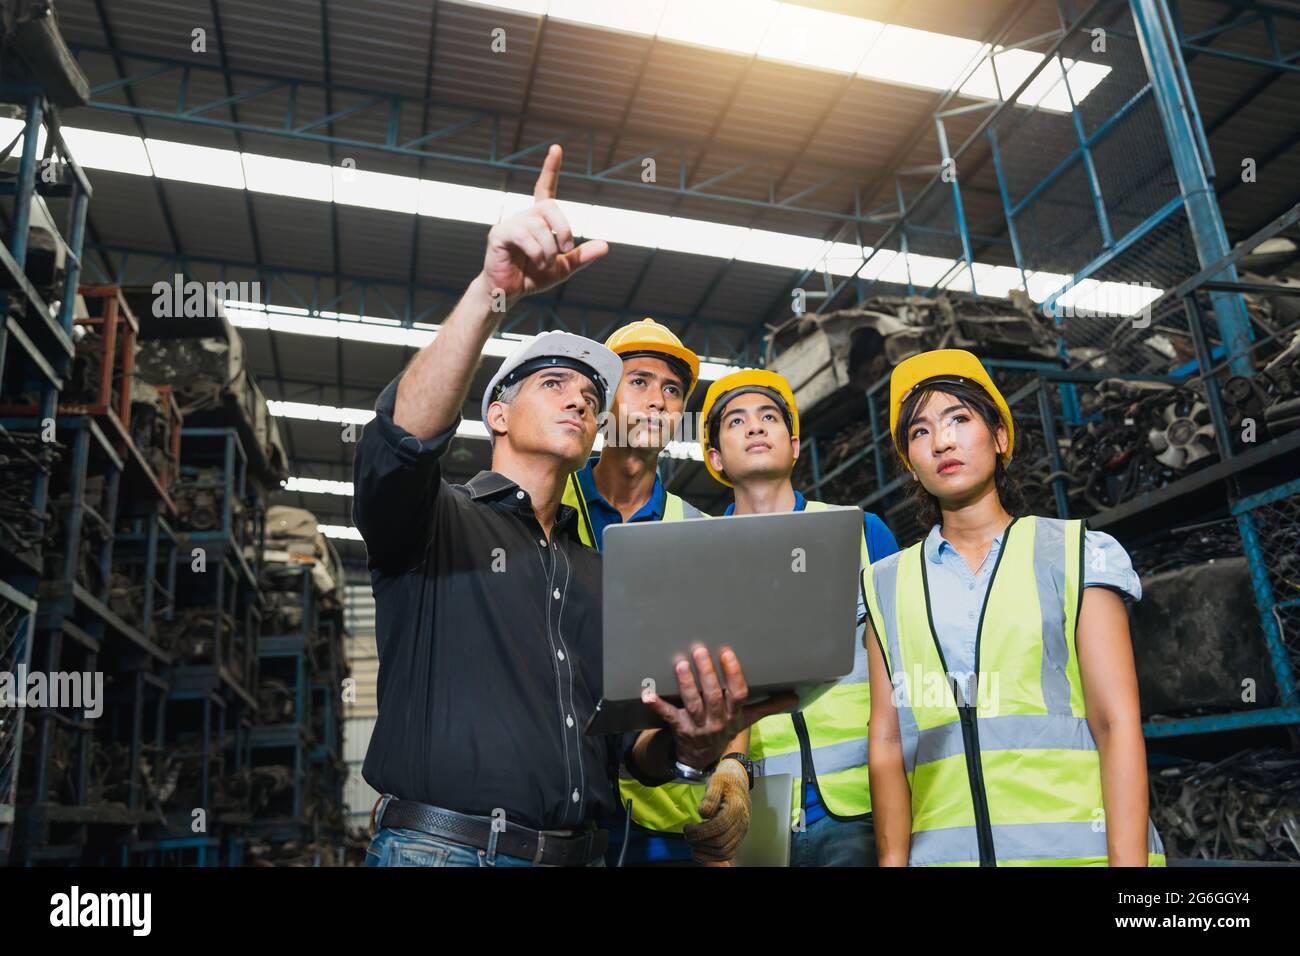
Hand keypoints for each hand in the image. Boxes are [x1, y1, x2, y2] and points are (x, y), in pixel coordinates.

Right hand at [480, 144, 607, 306]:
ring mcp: (510, 224)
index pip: (545, 188)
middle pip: (551, 206)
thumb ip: (581, 257)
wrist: (507, 293)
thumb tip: (605, 246)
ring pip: (539, 226)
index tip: (556, 148)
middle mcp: (524, 216)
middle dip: (564, 228)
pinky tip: (535, 263)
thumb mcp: (562, 268)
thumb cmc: (531, 277)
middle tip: (566, 248)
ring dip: (548, 250)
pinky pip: (522, 235)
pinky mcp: (498, 235)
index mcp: (538, 220)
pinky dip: (535, 251)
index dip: (550, 168)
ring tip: (544, 264)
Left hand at [643, 644, 796, 770]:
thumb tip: (795, 697)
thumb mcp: (747, 719)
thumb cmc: (725, 729)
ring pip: (692, 702)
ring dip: (686, 683)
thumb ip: (768, 706)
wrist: (700, 758)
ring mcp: (697, 724)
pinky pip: (668, 715)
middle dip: (706, 673)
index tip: (727, 653)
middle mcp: (716, 719)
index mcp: (733, 714)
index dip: (733, 674)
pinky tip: (646, 694)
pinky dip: (656, 704)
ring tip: (680, 663)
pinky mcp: (679, 726)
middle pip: (712, 695)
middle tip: (699, 650)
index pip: (738, 694)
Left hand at [683, 758, 750, 863]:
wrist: (738, 784)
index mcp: (736, 808)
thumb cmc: (725, 782)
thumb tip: (704, 813)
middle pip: (720, 842)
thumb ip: (710, 796)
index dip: (700, 831)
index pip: (718, 826)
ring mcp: (741, 832)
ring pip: (723, 851)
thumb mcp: (716, 781)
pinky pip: (727, 853)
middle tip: (687, 835)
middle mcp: (741, 823)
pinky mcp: (738, 838)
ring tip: (692, 842)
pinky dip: (712, 856)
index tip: (687, 828)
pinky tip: (699, 851)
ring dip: (704, 851)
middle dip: (699, 841)